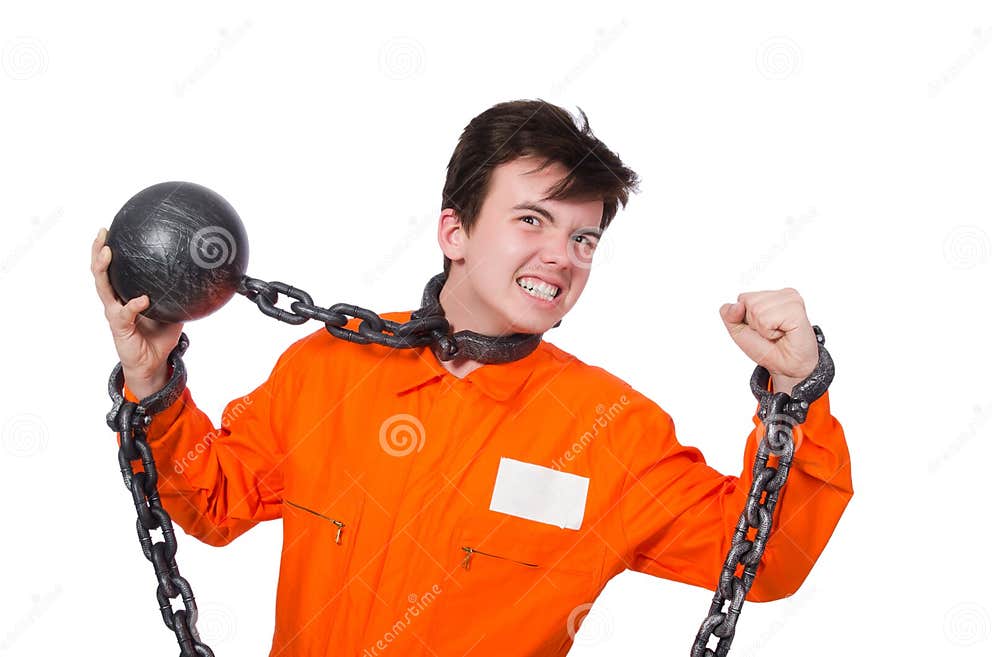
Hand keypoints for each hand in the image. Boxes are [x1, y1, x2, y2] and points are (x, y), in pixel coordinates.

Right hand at [91, 227, 184, 397]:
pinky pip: (124, 313)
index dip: (108, 250)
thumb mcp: (174, 311)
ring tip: (106, 252)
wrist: (153, 363)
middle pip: (100, 272)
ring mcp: (115, 314)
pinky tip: (142, 299)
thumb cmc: (160, 336)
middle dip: (98, 251)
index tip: (111, 230)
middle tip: (103, 233)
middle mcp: (116, 301)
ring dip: (102, 269)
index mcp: (125, 295)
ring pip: (102, 288)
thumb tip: (201, 277)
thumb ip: (180, 295)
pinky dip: (132, 305)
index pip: (114, 269)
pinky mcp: (119, 328)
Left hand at [719, 288, 818, 394]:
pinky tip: (783, 333)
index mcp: (770, 295)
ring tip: (777, 333)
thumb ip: (729, 314)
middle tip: (770, 332)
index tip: (761, 328)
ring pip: (756, 309)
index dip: (745, 319)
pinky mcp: (796, 309)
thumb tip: (737, 305)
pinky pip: (767, 318)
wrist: (786, 368)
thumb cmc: (767, 348)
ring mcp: (791, 300)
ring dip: (763, 328)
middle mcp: (782, 295)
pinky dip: (770, 332)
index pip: (742, 298)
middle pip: (748, 301)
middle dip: (754, 323)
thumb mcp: (738, 331)